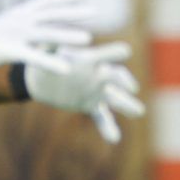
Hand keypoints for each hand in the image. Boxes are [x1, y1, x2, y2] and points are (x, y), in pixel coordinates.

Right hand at [0, 0, 94, 72]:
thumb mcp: (7, 29)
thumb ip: (25, 28)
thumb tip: (43, 31)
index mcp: (17, 14)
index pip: (42, 2)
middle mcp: (18, 20)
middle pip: (50, 15)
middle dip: (72, 12)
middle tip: (95, 11)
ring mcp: (14, 34)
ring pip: (46, 34)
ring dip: (67, 36)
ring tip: (89, 39)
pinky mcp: (8, 50)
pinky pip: (34, 57)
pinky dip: (51, 62)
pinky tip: (67, 69)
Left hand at [25, 43, 145, 143]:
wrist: (41, 79)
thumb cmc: (45, 59)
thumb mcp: (46, 51)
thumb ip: (52, 46)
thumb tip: (53, 40)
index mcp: (90, 59)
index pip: (106, 56)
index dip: (114, 53)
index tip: (125, 51)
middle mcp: (98, 75)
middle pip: (116, 78)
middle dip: (124, 83)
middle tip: (132, 88)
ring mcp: (96, 92)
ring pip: (116, 99)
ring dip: (127, 105)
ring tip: (139, 112)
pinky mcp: (90, 106)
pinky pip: (102, 117)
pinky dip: (108, 128)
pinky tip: (114, 139)